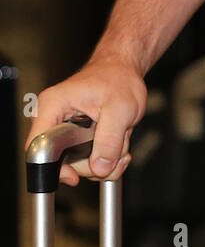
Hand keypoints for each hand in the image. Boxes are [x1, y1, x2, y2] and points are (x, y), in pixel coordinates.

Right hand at [26, 58, 147, 185]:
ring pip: (78, 164)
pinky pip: (88, 161)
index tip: (76, 176)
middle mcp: (53, 120)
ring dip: (104, 159)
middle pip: (61, 163)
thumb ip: (110, 139)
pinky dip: (106, 158)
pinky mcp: (75, 138)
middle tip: (116, 149)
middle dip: (92, 163)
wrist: (124, 70)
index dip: (55, 168)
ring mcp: (64, 131)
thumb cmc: (118, 78)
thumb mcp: (121, 107)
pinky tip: (118, 143)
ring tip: (119, 138)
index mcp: (52, 106)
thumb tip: (100, 167)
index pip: (38, 149)